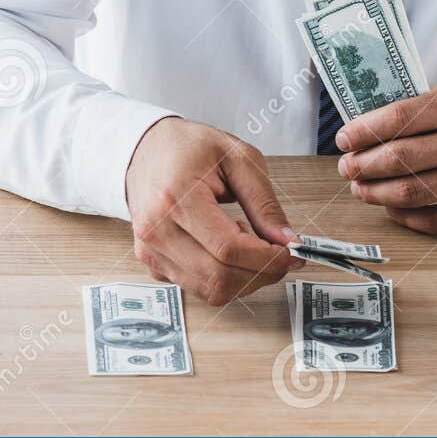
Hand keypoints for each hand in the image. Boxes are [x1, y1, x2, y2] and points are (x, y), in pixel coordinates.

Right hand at [125, 117, 299, 304]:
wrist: (146, 148)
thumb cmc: (188, 147)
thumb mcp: (237, 158)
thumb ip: (264, 202)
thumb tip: (287, 240)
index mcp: (176, 198)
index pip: (228, 249)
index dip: (267, 258)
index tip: (290, 252)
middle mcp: (157, 230)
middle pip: (220, 277)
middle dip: (261, 272)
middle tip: (280, 254)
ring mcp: (151, 251)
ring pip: (210, 290)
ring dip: (243, 277)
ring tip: (248, 243)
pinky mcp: (152, 264)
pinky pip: (197, 287)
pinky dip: (223, 277)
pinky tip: (225, 249)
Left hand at [335, 78, 436, 233]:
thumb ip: (430, 100)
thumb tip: (379, 119)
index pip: (400, 118)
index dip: (364, 130)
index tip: (344, 139)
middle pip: (401, 158)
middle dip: (363, 165)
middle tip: (346, 167)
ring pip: (414, 191)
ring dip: (377, 194)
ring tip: (360, 189)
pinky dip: (407, 217)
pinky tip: (392, 209)